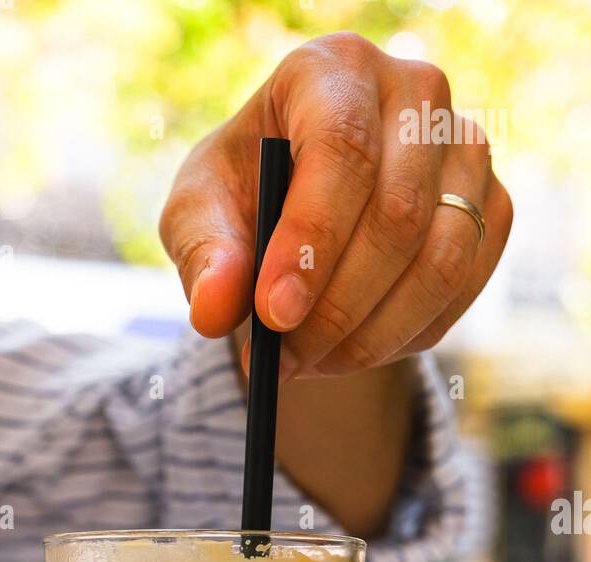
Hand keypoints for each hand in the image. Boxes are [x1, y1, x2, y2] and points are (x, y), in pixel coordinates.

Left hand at [159, 32, 511, 377]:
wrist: (298, 207)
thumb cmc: (244, 195)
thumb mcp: (199, 215)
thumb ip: (205, 256)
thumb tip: (215, 311)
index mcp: (336, 71)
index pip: (342, 148)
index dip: (311, 240)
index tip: (274, 314)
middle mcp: (416, 94)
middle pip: (398, 214)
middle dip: (336, 308)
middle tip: (281, 361)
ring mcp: (465, 150)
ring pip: (441, 261)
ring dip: (370, 335)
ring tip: (308, 362)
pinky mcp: (490, 208)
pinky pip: (460, 291)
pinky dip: (403, 338)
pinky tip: (349, 349)